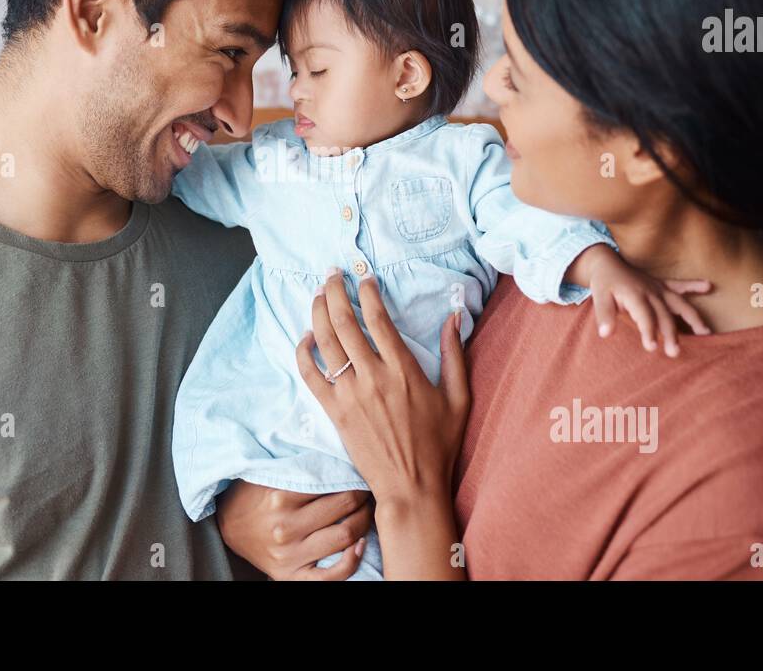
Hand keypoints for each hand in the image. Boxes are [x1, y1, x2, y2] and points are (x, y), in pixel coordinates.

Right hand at [214, 480, 373, 580]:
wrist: (228, 528)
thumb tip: (340, 456)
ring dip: (364, 522)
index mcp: (281, 498)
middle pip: (343, 508)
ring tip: (366, 511)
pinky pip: (331, 576)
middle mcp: (286, 528)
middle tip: (368, 490)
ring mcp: (290, 556)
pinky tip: (360, 545)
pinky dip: (352, 561)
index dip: (353, 477)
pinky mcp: (291, 576)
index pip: (332, 484)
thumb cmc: (253, 496)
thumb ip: (301, 468)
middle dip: (363, 496)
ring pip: (344, 537)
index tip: (360, 473)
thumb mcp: (270, 475)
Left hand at [296, 271, 468, 523]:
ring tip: (317, 293)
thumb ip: (454, 355)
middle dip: (335, 292)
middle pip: (345, 323)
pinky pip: (311, 375)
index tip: (364, 279)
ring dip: (317, 313)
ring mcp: (350, 395)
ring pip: (326, 342)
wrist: (411, 487)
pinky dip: (304, 352)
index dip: (367, 293)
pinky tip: (305, 337)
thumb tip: (454, 317)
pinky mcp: (335, 412)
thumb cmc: (438, 444)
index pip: (378, 319)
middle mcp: (373, 377)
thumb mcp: (458, 398)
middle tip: (332, 274)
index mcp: (403, 370)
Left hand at [581, 246, 711, 355]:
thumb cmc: (604, 284)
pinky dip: (694, 285)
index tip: (652, 348)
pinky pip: (681, 285)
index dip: (649, 331)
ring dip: (693, 318)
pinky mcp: (663, 285)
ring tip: (706, 333)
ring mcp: (659, 288)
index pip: (644, 316)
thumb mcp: (598, 298)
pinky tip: (708, 286)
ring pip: (679, 303)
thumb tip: (605, 334)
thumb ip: (604, 316)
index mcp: (635, 295)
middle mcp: (651, 292)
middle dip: (671, 334)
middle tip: (674, 353)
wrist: (607, 263)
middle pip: (664, 315)